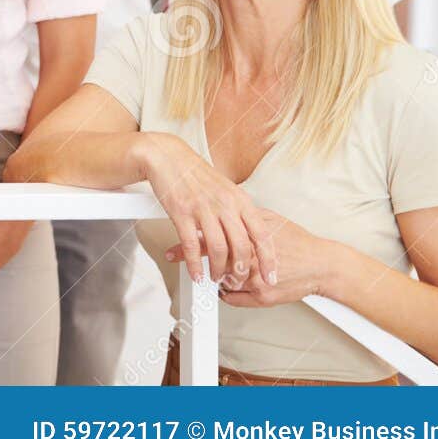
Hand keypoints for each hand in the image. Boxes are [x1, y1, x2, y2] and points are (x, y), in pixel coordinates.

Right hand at [139, 133, 276, 285]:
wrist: (168, 157)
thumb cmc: (195, 174)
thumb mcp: (226, 189)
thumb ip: (238, 211)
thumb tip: (248, 236)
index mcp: (239, 199)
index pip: (261, 235)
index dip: (268, 259)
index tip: (270, 276)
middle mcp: (224, 204)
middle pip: (240, 246)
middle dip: (240, 271)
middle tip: (236, 281)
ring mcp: (203, 209)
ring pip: (217, 249)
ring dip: (217, 270)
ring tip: (215, 278)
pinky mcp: (182, 213)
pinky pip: (191, 245)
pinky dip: (194, 264)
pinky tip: (196, 273)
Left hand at [176, 210, 328, 306]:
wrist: (323, 265)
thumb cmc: (298, 241)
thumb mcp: (270, 220)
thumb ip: (244, 217)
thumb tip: (222, 210)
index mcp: (248, 236)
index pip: (209, 237)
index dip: (188, 240)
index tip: (171, 244)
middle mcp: (249, 257)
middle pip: (210, 258)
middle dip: (191, 257)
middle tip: (172, 254)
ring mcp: (254, 278)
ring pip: (220, 279)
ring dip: (212, 276)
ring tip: (206, 271)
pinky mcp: (262, 295)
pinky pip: (233, 297)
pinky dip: (227, 292)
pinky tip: (226, 286)